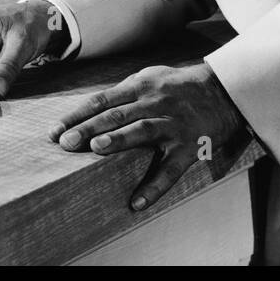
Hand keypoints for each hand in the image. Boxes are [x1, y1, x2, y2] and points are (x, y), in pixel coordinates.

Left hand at [50, 63, 246, 211]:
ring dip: (119, 139)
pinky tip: (137, 202)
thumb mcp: (151, 78)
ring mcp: (173, 124)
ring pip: (143, 130)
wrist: (224, 91)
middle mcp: (155, 102)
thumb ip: (123, 91)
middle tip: (65, 141)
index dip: (77, 114)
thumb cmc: (179, 86)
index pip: (102, 100)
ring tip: (96, 148)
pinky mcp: (189, 146)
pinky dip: (155, 187)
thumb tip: (90, 107)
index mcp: (141, 86)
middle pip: (117, 114)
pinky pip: (171, 169)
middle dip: (89, 128)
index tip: (54, 130)